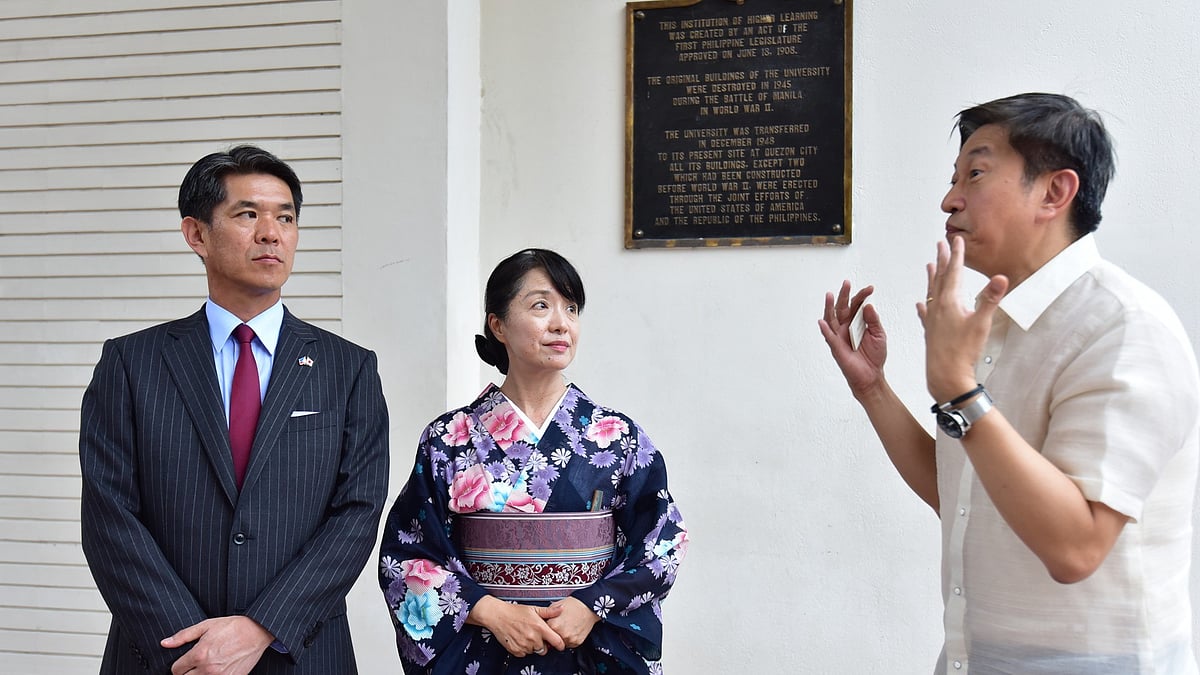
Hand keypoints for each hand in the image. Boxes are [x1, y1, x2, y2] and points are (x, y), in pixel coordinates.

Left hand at [161, 616, 273, 674]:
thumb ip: (183, 636)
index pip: (176, 670)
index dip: (179, 665)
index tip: (185, 661)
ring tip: (206, 667)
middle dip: (187, 672)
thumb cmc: (232, 627)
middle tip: (196, 664)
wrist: (257, 632)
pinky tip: (217, 670)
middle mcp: (207, 669)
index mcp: (199, 655)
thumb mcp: (206, 625)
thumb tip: (164, 643)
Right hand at [468, 596, 565, 657]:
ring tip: (526, 635)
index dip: (560, 644)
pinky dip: (523, 649)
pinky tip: (520, 639)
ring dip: (532, 646)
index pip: (557, 641)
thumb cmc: (514, 611)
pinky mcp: (516, 650)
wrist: (497, 615)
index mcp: (540, 627)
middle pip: (544, 649)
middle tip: (536, 636)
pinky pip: (524, 654)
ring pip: (534, 651)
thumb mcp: (534, 609)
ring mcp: (524, 645)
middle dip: (543, 644)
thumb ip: (549, 612)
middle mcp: (533, 638)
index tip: (559, 644)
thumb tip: (561, 609)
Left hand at [546, 596, 600, 648]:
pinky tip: (571, 630)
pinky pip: (569, 644)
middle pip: (552, 639)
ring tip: (566, 627)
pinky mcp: (576, 642)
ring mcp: (570, 639)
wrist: (587, 607)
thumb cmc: (573, 605)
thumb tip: (540, 621)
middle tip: (557, 627)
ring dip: (561, 638)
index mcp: (554, 625)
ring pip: (560, 643)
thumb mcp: (555, 605)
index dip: (545, 629)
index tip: (546, 628)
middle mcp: (561, 634)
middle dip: (553, 635)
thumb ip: (546, 615)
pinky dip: (569, 639)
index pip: (543, 633)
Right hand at [818, 280, 887, 399]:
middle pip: (843, 307)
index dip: (862, 296)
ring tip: (830, 294)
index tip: (870, 288)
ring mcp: (839, 335)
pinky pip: (828, 336)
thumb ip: (873, 320)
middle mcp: (846, 326)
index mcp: (857, 322)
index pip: (857, 305)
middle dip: (844, 295)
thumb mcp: (879, 335)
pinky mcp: (836, 347)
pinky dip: (825, 329)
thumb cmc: (874, 356)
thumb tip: (868, 306)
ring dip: (829, 307)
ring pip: (831, 318)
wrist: (871, 375)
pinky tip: (822, 321)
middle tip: (847, 283)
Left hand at [918, 237, 1007, 401]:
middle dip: (941, 260)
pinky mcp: (931, 333)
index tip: (956, 240)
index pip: (954, 273)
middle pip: (940, 278)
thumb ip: (991, 299)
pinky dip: (924, 305)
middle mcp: (938, 308)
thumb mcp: (981, 323)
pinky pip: (925, 314)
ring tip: (928, 265)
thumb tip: (1001, 277)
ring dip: (931, 278)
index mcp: (949, 302)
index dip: (956, 256)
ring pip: (931, 293)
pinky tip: (920, 304)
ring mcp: (933, 320)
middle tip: (940, 244)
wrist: (945, 376)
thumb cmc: (963, 351)